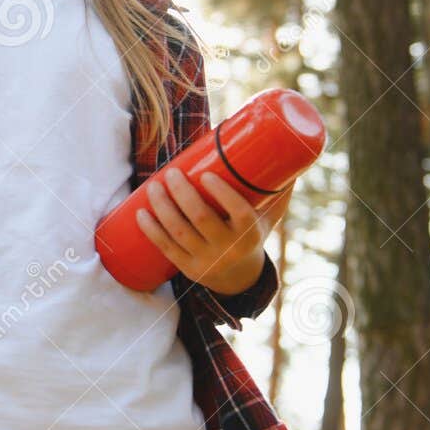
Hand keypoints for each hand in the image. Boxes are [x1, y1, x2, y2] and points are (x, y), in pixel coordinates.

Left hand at [137, 168, 291, 293]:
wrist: (239, 277)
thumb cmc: (252, 234)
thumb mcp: (268, 216)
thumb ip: (275, 188)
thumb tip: (290, 151)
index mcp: (250, 235)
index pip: (239, 214)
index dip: (222, 194)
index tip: (206, 174)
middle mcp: (228, 250)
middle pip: (202, 219)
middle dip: (183, 194)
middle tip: (171, 172)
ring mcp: (205, 260)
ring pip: (179, 233)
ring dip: (162, 207)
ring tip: (153, 186)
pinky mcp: (186, 267)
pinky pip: (165, 248)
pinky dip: (150, 230)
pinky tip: (140, 212)